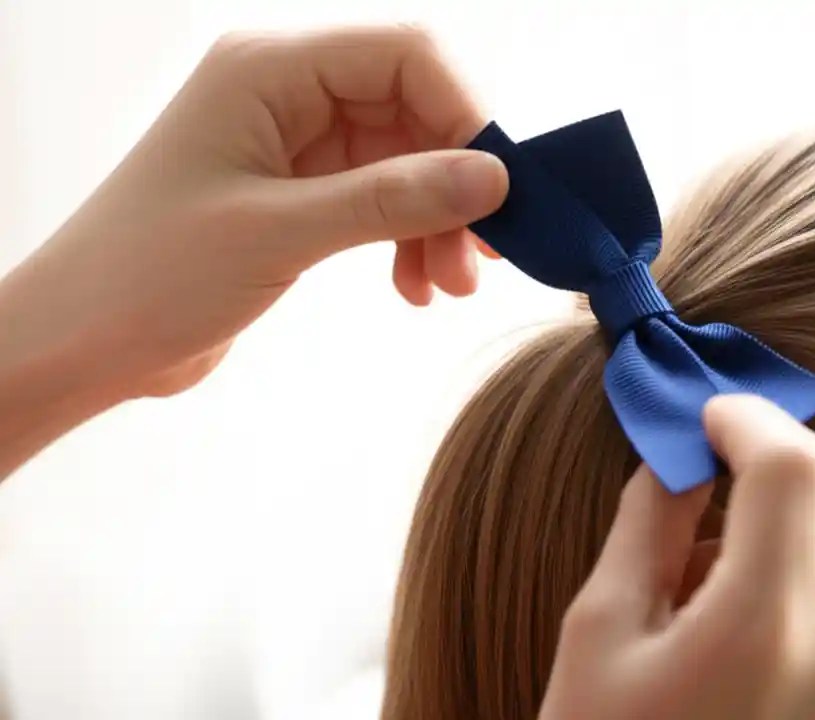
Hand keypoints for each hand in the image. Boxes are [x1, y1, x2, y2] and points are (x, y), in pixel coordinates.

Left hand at [2, 25, 506, 400]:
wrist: (80, 343)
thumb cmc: (150, 276)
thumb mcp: (279, 234)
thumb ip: (391, 200)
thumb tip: (495, 177)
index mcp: (269, 69)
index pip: (406, 55)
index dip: (466, 112)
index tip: (502, 189)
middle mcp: (286, 92)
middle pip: (415, 109)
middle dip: (458, 181)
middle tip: (485, 257)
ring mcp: (294, 143)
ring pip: (407, 160)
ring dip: (439, 221)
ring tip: (451, 286)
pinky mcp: (299, 193)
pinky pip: (382, 199)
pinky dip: (409, 239)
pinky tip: (415, 288)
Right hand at [540, 395, 814, 719]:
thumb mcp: (599, 640)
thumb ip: (646, 526)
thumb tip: (680, 453)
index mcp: (762, 631)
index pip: (795, 467)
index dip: (749, 419)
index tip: (708, 415)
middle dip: (795, 446)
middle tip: (727, 455)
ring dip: (806, 505)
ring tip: (718, 544)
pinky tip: (744, 600)